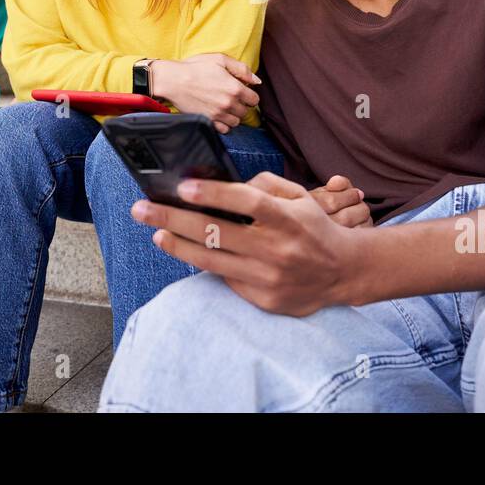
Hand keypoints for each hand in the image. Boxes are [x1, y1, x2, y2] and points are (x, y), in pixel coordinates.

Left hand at [133, 170, 367, 315]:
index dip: (212, 194)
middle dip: (173, 219)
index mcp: (288, 218)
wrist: (344, 272)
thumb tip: (224, 186)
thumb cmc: (315, 228)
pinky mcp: (264, 299)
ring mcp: (269, 277)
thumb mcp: (299, 197)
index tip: (182, 187)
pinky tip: (186, 251)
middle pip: (216, 232)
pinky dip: (204, 263)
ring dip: (178, 246)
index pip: (245, 202)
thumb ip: (265, 186)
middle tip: (141, 209)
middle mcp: (277, 248)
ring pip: (212, 261)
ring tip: (155, 234)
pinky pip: (226, 279)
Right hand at [149, 53, 260, 133]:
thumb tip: (257, 80)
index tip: (242, 91)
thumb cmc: (195, 67)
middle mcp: (229, 104)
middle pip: (246, 112)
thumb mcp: (220, 60)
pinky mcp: (208, 121)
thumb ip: (242, 69)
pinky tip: (218, 114)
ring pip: (236, 122)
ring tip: (225, 106)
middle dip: (241, 105)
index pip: (254, 99)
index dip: (249, 94)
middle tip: (231, 97)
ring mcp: (218, 114)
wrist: (173, 80)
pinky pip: (225, 130)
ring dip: (233, 115)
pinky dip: (224, 124)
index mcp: (235, 88)